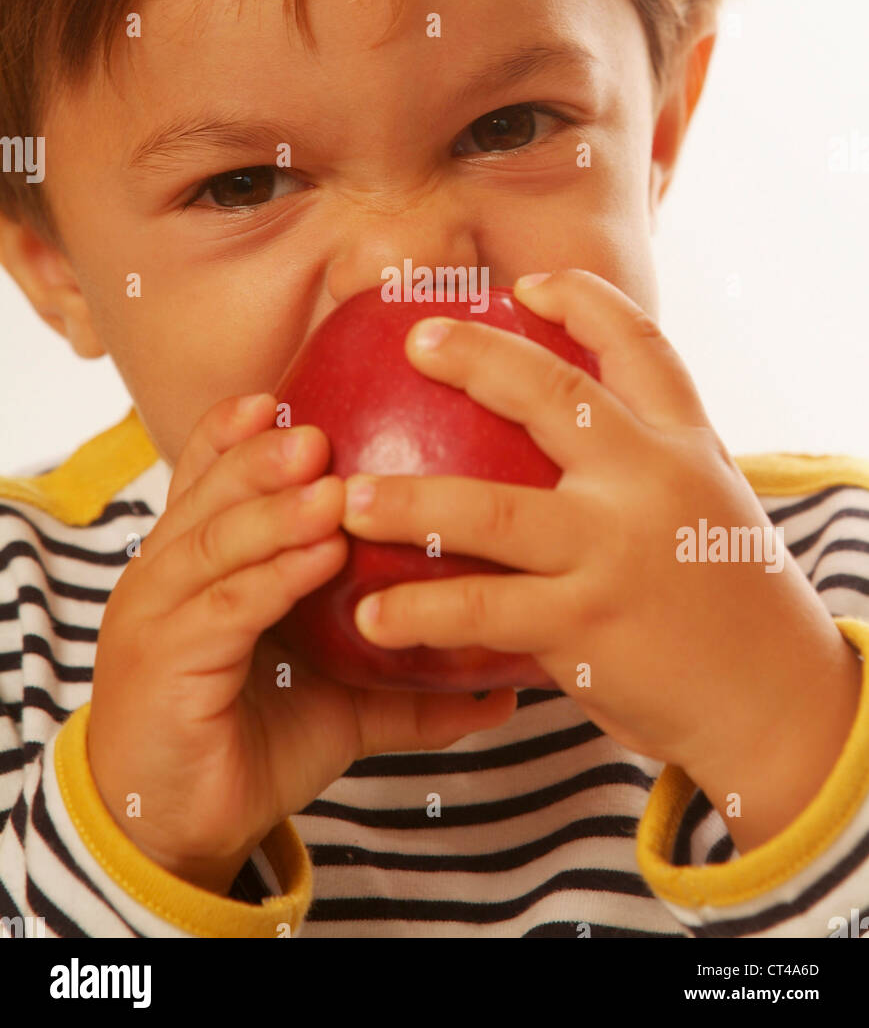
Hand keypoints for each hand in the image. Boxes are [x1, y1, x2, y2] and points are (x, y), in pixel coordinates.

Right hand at [88, 393, 516, 894]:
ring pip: (213, 544)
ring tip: (330, 488)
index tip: (280, 395)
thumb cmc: (254, 743)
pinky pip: (223, 611)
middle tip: (319, 433)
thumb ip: (406, 679)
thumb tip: (501, 684)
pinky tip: (318, 559)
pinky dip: (271, 580)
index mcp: (195, 565)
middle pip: (209, 496)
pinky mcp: (162, 667)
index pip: (205, 477)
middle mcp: (164, 578)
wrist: (182, 828)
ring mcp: (155, 620)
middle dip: (262, 458)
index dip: (235, 434)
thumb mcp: (339, 698)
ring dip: (273, 512)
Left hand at [341, 269, 856, 805]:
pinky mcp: (586, 625)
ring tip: (348, 498)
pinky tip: (370, 617)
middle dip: (478, 357)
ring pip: (494, 512)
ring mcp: (615, 552)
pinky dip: (421, 612)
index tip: (530, 285)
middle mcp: (651, 483)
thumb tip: (563, 430)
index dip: (585, 301)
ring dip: (411, 502)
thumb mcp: (705, 504)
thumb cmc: (725, 598)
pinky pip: (484, 611)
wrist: (775, 700)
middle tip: (415, 338)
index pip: (641, 346)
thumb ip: (643, 463)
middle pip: (558, 396)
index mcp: (684, 444)